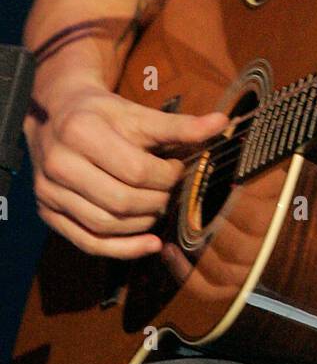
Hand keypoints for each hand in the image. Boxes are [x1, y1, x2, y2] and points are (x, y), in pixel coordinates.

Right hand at [24, 79, 227, 258]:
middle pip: (121, 201)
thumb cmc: (104, 114)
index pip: (136, 170)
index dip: (167, 176)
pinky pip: (88, 242)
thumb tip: (222, 123)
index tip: (178, 169)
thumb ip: (179, 125)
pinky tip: (149, 244)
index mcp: (81, 132)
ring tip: (159, 208)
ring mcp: (49, 192)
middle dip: (157, 201)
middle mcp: (59, 164)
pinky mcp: (48, 214)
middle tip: (170, 191)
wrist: (58, 115)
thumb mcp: (139, 113)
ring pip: (105, 225)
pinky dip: (122, 249)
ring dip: (143, 224)